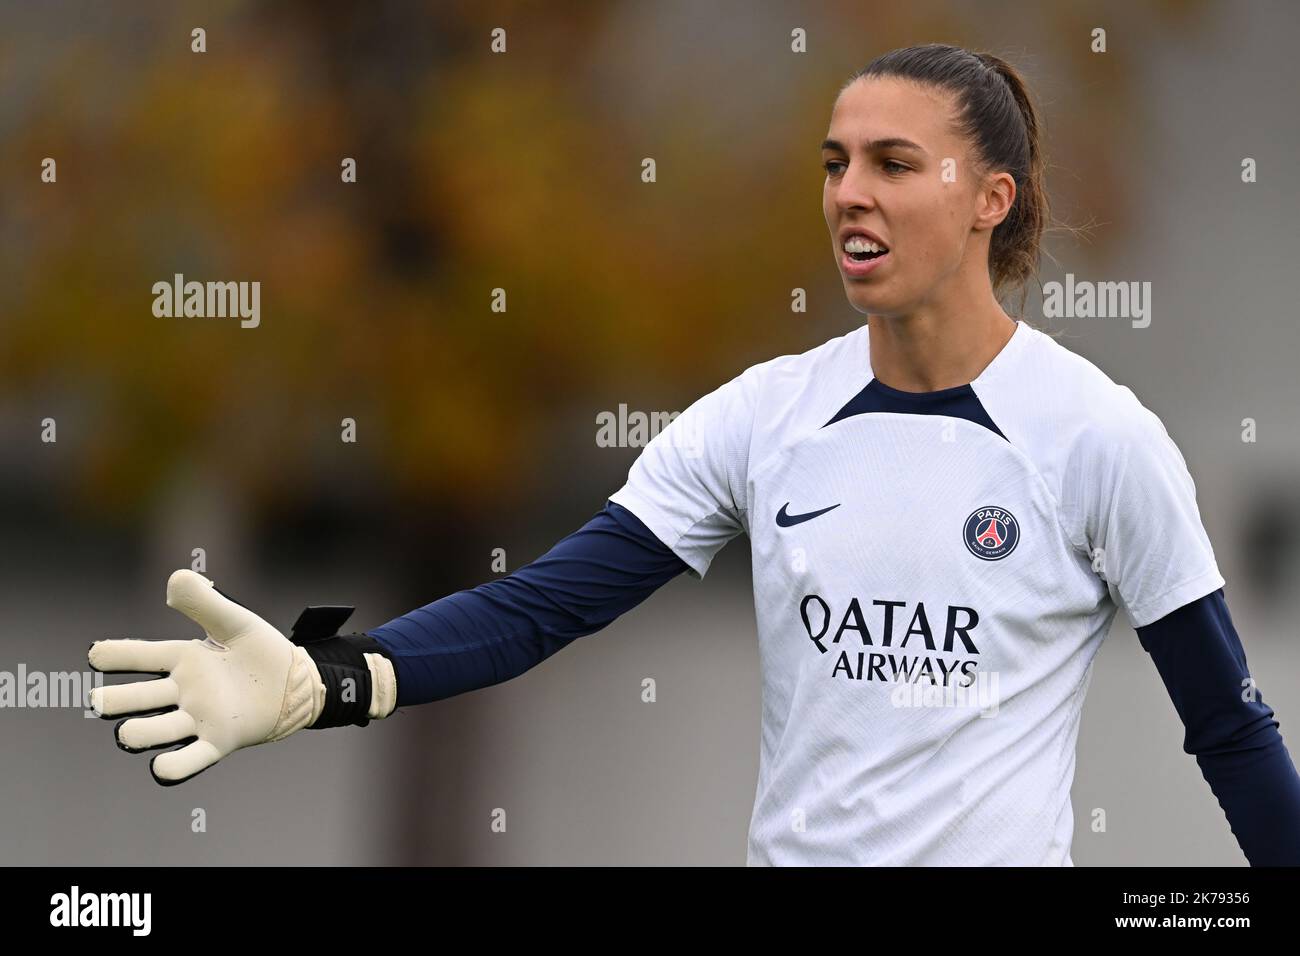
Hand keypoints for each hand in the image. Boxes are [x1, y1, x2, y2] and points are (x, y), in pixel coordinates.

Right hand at [88, 569, 324, 784]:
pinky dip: (177, 765)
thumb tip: (175, 578)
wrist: (297, 682)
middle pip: (140, 698)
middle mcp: (184, 692)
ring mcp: (199, 718)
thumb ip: (205, 602)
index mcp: (184, 660)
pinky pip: (193, 757)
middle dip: (118, 701)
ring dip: (141, 734)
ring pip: (159, 730)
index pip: (142, 656)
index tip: (96, 655)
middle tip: (101, 702)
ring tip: (126, 733)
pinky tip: (161, 768)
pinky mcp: (220, 740)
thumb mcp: (235, 622)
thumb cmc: (262, 652)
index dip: (118, 655)